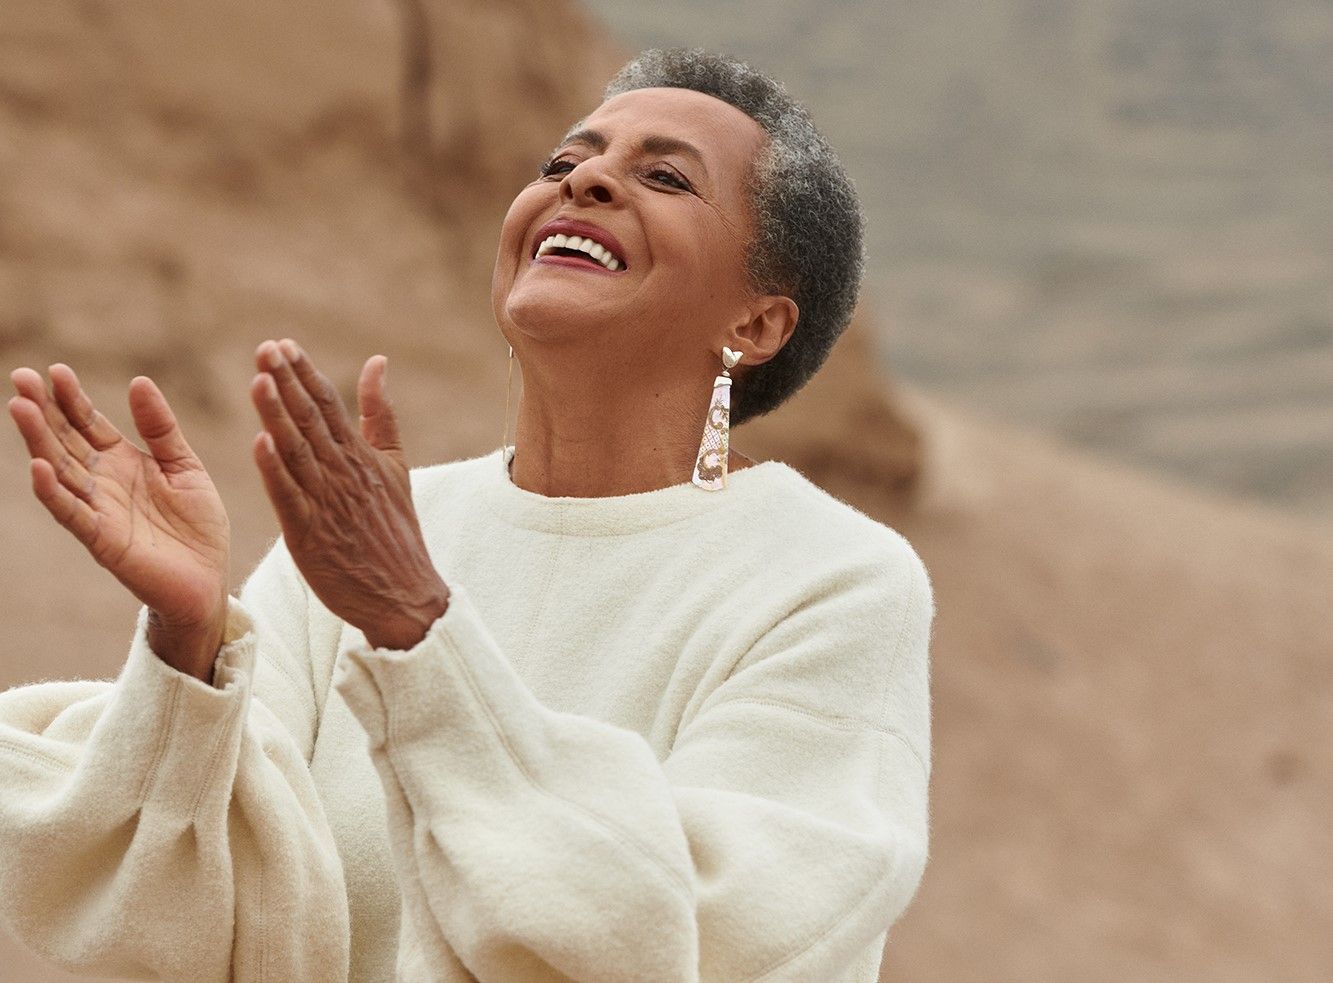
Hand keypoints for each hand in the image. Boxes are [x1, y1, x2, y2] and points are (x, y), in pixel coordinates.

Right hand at [8, 365, 230, 680]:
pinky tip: (37, 467)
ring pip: (60, 471)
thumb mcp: (185, 466)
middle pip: (65, 441)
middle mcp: (103, 483)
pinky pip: (73, 514)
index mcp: (123, 462)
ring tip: (20, 408)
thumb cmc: (197, 526)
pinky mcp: (103, 541)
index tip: (55, 370)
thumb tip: (139, 381)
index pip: (88, 424)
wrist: (210, 580)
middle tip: (21, 378)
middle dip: (43, 411)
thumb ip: (162, 429)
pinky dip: (54, 492)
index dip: (72, 399)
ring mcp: (99, 511)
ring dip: (38, 441)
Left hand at [249, 339, 447, 649]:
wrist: (405, 592)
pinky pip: (290, 497)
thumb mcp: (395, 464)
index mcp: (361, 455)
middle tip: (265, 348)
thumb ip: (381, 414)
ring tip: (259, 379)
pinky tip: (259, 442)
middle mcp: (343, 472)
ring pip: (297, 450)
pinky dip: (275, 470)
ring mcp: (327, 502)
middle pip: (310, 419)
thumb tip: (376, 362)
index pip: (328, 404)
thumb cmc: (395, 529)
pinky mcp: (311, 534)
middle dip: (287, 382)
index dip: (303, 373)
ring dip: (277, 414)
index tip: (282, 344)